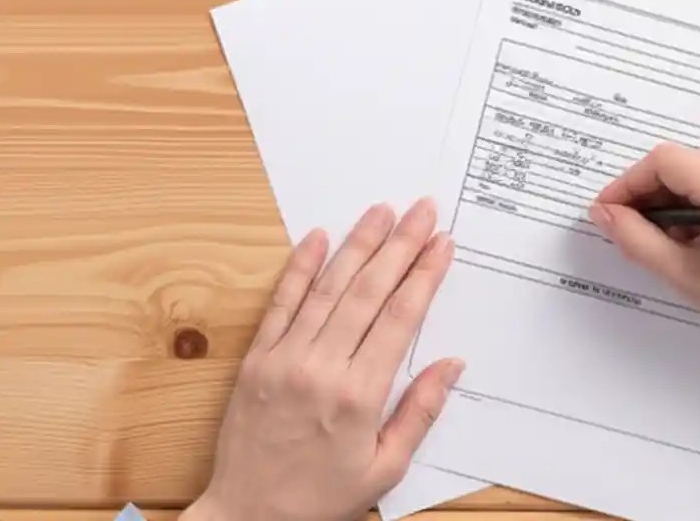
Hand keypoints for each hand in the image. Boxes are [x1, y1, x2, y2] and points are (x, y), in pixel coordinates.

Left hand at [183, 200, 460, 520]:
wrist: (248, 518)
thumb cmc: (320, 498)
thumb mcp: (385, 468)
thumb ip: (420, 412)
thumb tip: (451, 365)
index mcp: (358, 396)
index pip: (400, 318)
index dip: (424, 276)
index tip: (442, 245)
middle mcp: (321, 368)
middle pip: (369, 292)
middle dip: (401, 246)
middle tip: (422, 210)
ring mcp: (285, 359)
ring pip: (329, 289)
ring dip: (358, 245)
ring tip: (381, 212)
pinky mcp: (256, 360)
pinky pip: (281, 304)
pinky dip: (300, 268)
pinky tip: (318, 237)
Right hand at [588, 143, 699, 351]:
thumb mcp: (684, 272)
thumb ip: (637, 238)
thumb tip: (601, 213)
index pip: (664, 162)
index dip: (628, 184)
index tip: (607, 213)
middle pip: (680, 165)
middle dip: (648, 195)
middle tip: (629, 233)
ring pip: (696, 173)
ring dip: (671, 202)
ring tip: (664, 243)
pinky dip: (694, 204)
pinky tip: (691, 238)